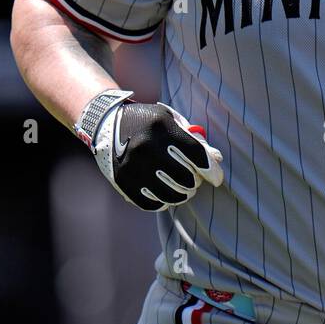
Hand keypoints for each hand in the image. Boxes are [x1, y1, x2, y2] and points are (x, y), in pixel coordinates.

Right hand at [90, 101, 224, 210]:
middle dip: (196, 181)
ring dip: (183, 194)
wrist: (107, 124)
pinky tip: (166, 194)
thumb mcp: (171, 120)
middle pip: (186, 178)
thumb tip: (216, 159)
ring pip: (171, 195)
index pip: (196, 155)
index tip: (217, 178)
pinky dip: (164, 202)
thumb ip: (194, 139)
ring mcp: (132, 166)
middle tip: (194, 179)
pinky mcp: (122, 181)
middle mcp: (145, 147)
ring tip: (184, 188)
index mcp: (161, 127)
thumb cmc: (148, 122)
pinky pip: (152, 203)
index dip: (212, 170)